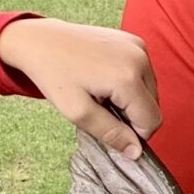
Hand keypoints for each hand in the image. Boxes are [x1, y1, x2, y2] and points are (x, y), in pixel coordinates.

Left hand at [0, 17, 159, 159]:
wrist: (40, 40)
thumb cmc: (54, 74)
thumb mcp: (77, 112)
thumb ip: (110, 134)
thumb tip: (136, 152)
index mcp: (128, 77)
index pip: (152, 121)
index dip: (134, 134)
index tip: (109, 127)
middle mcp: (140, 58)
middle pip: (153, 106)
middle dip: (131, 115)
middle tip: (100, 108)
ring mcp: (138, 47)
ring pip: (150, 91)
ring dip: (130, 100)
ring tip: (101, 93)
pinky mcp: (133, 41)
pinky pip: (143, 73)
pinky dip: (129, 83)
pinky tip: (104, 79)